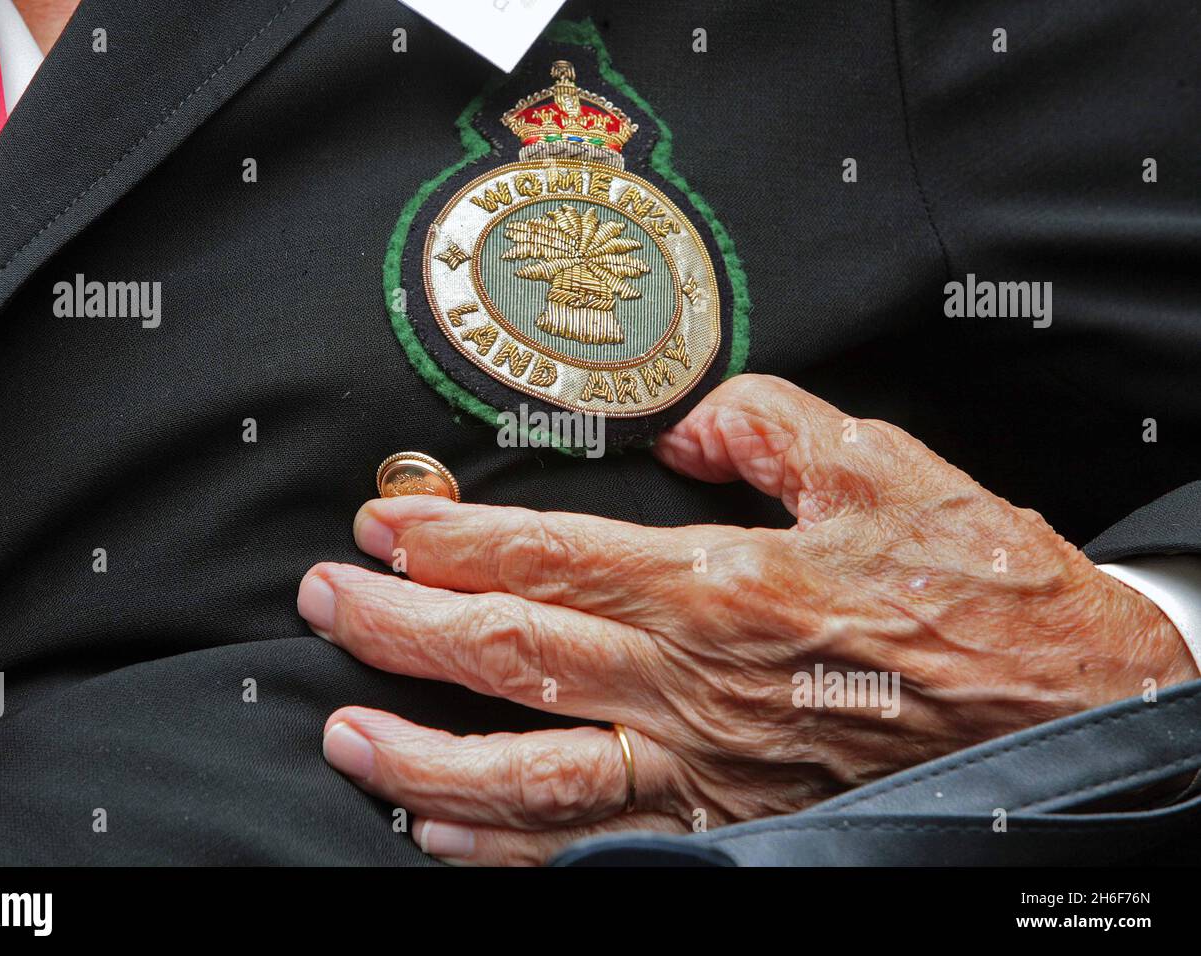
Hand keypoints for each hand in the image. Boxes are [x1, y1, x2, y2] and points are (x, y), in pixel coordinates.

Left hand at [296, 375, 1197, 864]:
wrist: (1057, 715)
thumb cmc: (976, 594)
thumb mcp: (883, 469)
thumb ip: (770, 427)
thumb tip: (690, 422)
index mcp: (723, 584)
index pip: (549, 554)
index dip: (451, 538)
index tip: (386, 524)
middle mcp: (694, 683)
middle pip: (511, 652)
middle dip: (399, 626)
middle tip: (325, 600)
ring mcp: (703, 769)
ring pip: (530, 766)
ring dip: (423, 748)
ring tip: (344, 730)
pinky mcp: (724, 826)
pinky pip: (593, 843)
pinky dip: (505, 843)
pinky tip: (442, 830)